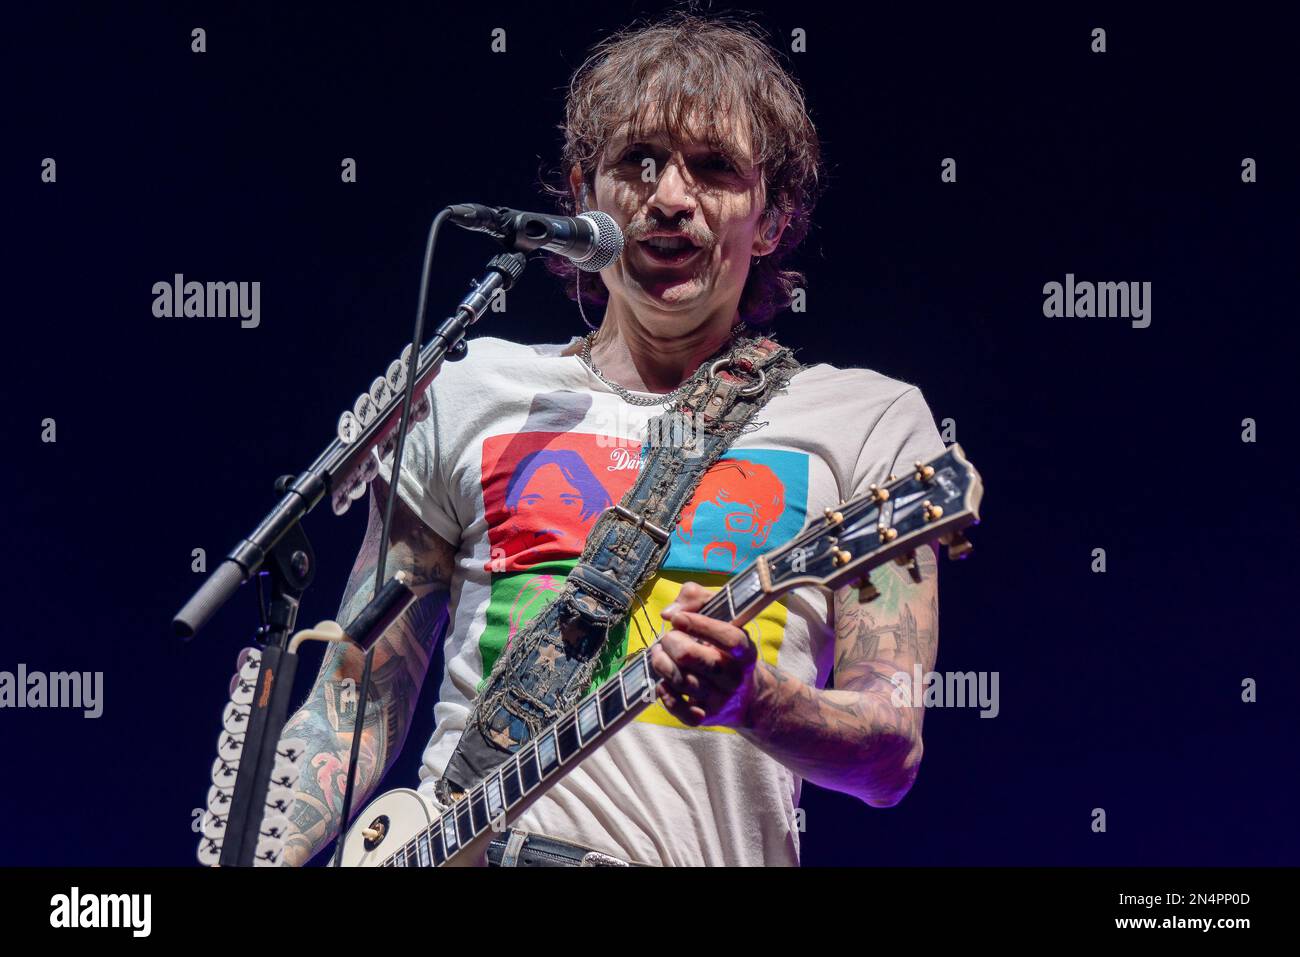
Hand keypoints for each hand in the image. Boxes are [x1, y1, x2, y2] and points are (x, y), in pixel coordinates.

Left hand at [650, 581, 759, 727]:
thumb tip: (669, 612)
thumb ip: (698, 599)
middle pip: (697, 660)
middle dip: (673, 644)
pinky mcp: (706, 718)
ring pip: (682, 682)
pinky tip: (664, 681)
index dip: (700, 625)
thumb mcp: (723, 617)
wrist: (747, 697)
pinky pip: (680, 710)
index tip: (678, 618)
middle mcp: (735, 677)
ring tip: (659, 654)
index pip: (729, 638)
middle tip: (667, 638)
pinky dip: (665, 694)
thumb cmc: (726, 649)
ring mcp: (721, 700)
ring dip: (661, 664)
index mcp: (745, 651)